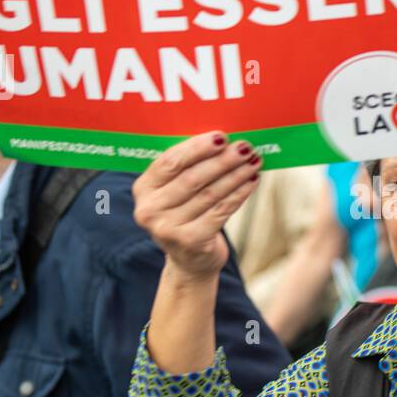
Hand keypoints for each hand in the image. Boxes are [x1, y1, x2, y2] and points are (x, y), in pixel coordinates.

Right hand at [132, 132, 260, 282]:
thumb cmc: (187, 214)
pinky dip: (239, 194)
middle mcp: (149, 209)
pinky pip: (220, 211)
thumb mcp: (176, 191)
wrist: (190, 260)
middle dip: (222, 160)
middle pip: (192, 178)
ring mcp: (167, 228)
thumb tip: (224, 140)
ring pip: (209, 194)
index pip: (170, 162)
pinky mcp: (190, 242)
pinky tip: (252, 181)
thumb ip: (189, 167)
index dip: (197, 147)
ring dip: (235, 175)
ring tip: (254, 161)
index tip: (222, 136)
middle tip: (245, 147)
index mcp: (143, 188)